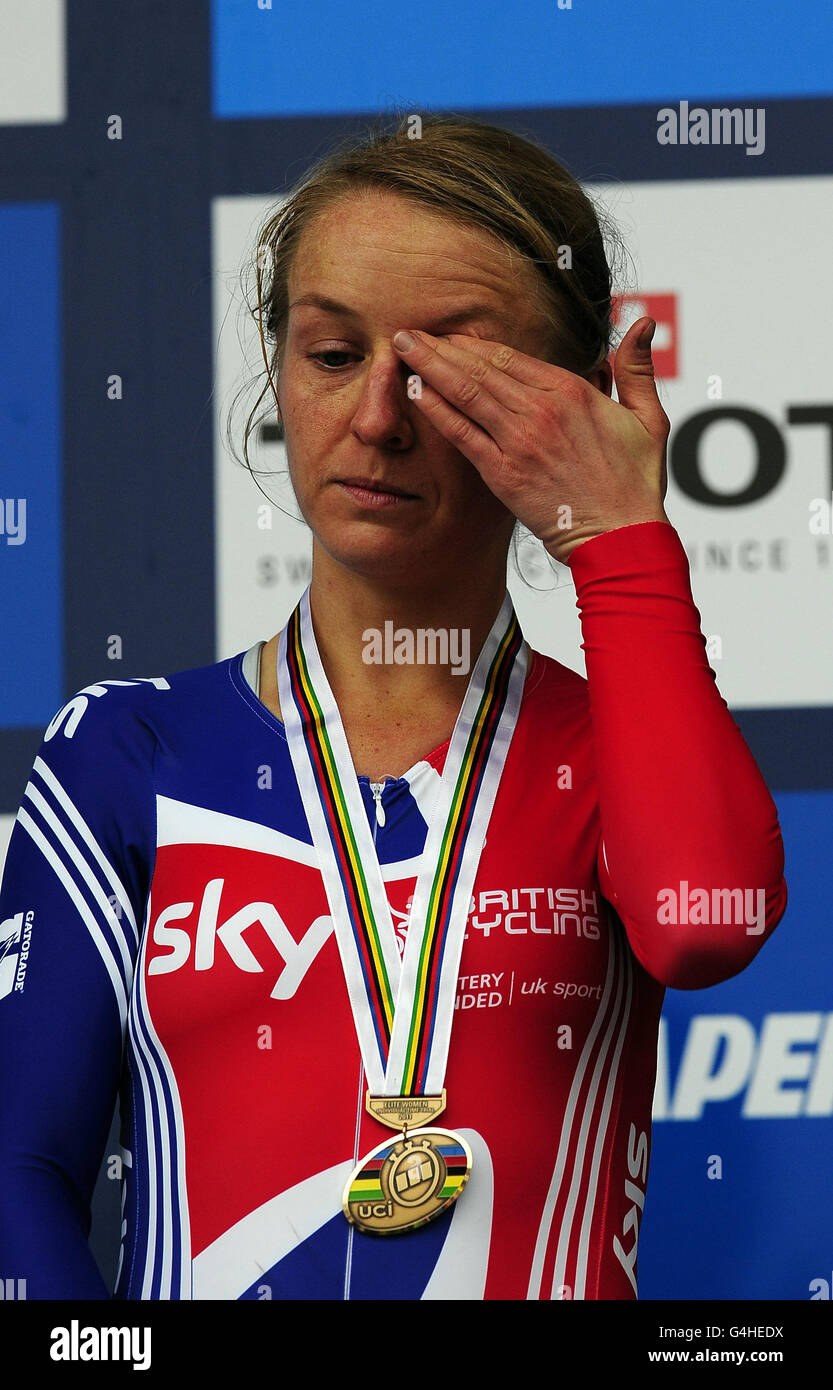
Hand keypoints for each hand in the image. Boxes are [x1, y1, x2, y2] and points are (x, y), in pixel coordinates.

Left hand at [392, 317, 670, 563]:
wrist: (621, 537)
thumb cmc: (636, 484)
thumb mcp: (649, 419)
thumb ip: (637, 369)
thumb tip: (645, 321)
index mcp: (573, 391)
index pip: (511, 356)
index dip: (474, 343)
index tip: (449, 334)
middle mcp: (541, 409)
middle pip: (480, 367)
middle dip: (441, 347)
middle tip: (408, 332)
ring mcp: (519, 440)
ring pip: (466, 392)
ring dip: (430, 367)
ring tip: (401, 348)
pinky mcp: (503, 473)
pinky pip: (462, 433)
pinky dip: (436, 408)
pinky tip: (413, 390)